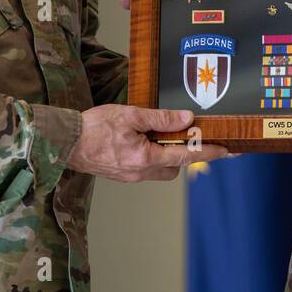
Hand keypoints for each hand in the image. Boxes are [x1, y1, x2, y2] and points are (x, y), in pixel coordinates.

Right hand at [66, 105, 227, 181]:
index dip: (209, 151)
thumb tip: (187, 119)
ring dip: (168, 153)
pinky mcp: (123, 175)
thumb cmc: (93, 127)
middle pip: (176, 165)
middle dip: (185, 151)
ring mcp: (131, 177)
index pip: (186, 155)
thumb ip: (160, 118)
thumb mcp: (130, 115)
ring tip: (162, 133)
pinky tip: (144, 140)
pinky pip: (147, 168)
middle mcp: (141, 172)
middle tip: (190, 133)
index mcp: (145, 158)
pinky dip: (153, 155)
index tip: (228, 150)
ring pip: (162, 168)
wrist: (64, 143)